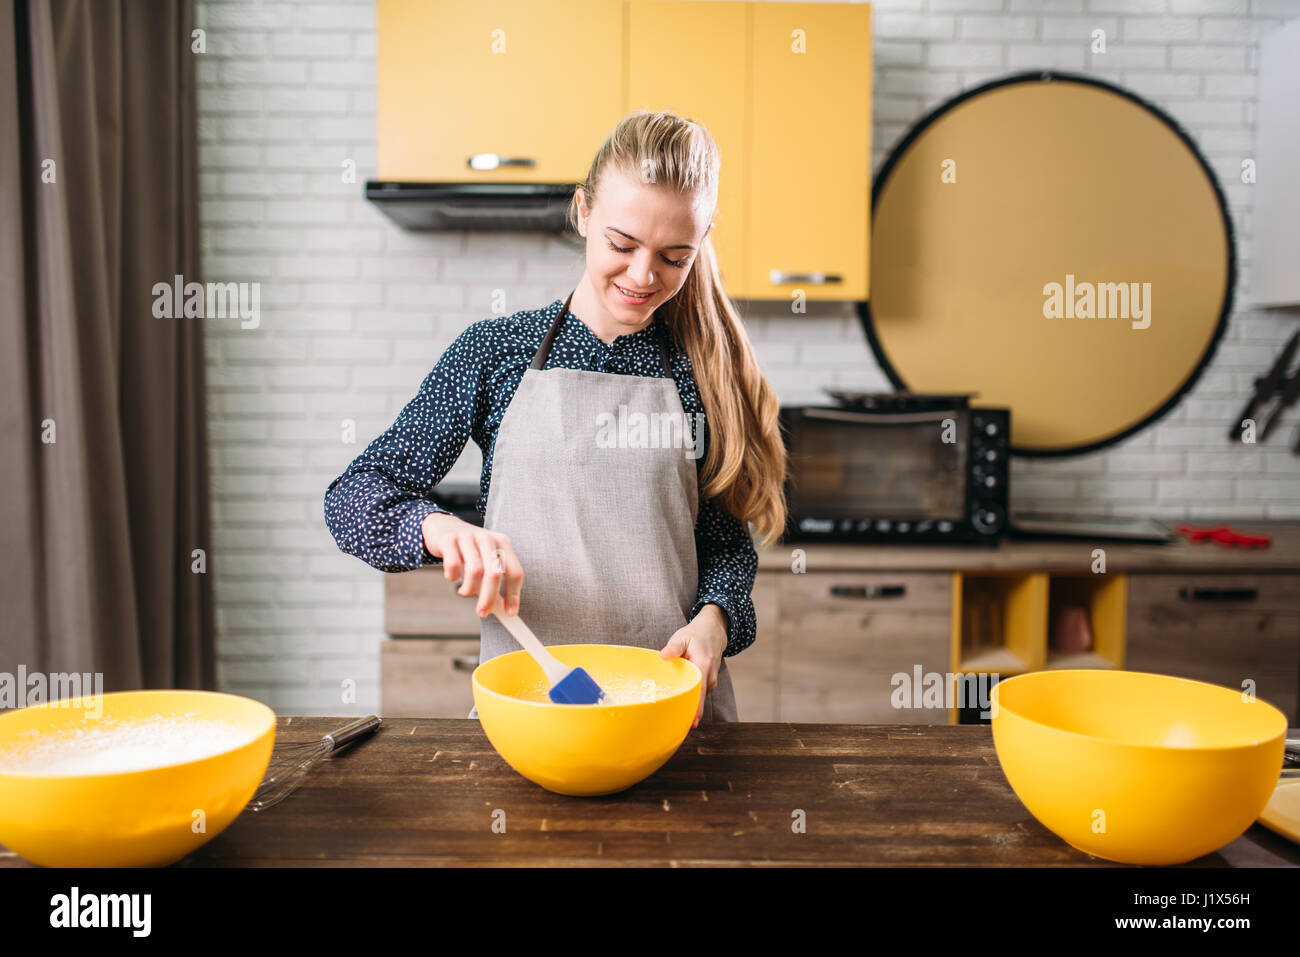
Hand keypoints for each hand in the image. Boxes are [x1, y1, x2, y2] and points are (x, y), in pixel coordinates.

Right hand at [421, 512, 523, 617]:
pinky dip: (452, 577)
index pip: (515, 572)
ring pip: (474, 571)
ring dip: (469, 589)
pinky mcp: (449, 540)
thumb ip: (493, 583)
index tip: (510, 614)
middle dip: (489, 597)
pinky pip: (453, 565)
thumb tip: (501, 610)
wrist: (442, 527)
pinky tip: (452, 577)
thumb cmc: (469, 550)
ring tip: (464, 592)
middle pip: (495, 573)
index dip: (514, 595)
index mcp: (502, 543)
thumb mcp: (485, 561)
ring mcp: (468, 537)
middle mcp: (487, 538)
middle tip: (483, 612)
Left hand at [659, 605, 727, 728]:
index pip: (700, 689)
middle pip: (700, 699)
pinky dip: (690, 700)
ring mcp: (711, 681)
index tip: (693, 722)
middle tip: (676, 727)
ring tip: (673, 718)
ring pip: (699, 698)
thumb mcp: (682, 636)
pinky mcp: (708, 683)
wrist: (713, 632)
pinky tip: (679, 706)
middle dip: (690, 713)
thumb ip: (673, 647)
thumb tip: (663, 656)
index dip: (697, 707)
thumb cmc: (695, 635)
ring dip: (689, 706)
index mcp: (704, 664)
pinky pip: (699, 695)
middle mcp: (710, 676)